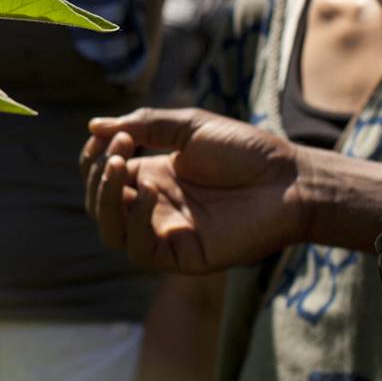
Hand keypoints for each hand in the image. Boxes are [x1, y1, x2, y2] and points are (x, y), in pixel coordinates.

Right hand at [81, 107, 307, 274]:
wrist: (289, 180)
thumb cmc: (246, 151)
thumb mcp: (189, 127)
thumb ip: (145, 125)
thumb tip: (92, 126)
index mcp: (154, 176)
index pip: (104, 176)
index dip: (94, 157)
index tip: (103, 135)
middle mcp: (155, 207)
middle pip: (101, 203)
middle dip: (99, 174)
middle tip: (120, 147)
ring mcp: (167, 233)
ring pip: (112, 231)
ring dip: (106, 197)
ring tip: (119, 166)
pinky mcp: (183, 256)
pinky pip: (141, 250)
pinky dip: (135, 221)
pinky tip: (151, 191)